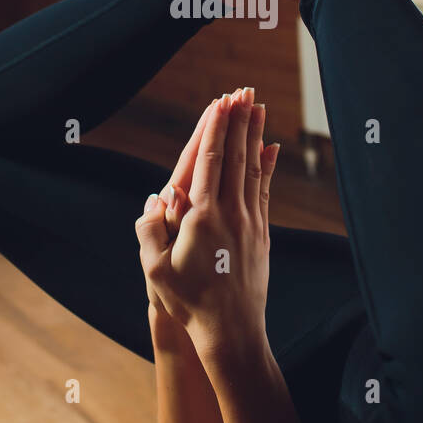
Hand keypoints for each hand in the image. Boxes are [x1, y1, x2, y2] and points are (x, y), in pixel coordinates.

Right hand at [135, 88, 278, 359]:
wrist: (231, 331)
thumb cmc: (188, 303)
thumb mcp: (155, 270)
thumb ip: (150, 231)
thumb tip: (154, 198)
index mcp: (203, 217)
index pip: (210, 161)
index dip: (215, 128)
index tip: (220, 102)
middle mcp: (231, 213)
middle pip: (236, 156)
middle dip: (239, 120)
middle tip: (243, 91)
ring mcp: (250, 222)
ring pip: (253, 168)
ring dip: (255, 135)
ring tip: (259, 107)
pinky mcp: (262, 234)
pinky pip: (265, 191)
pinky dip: (267, 166)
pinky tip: (272, 149)